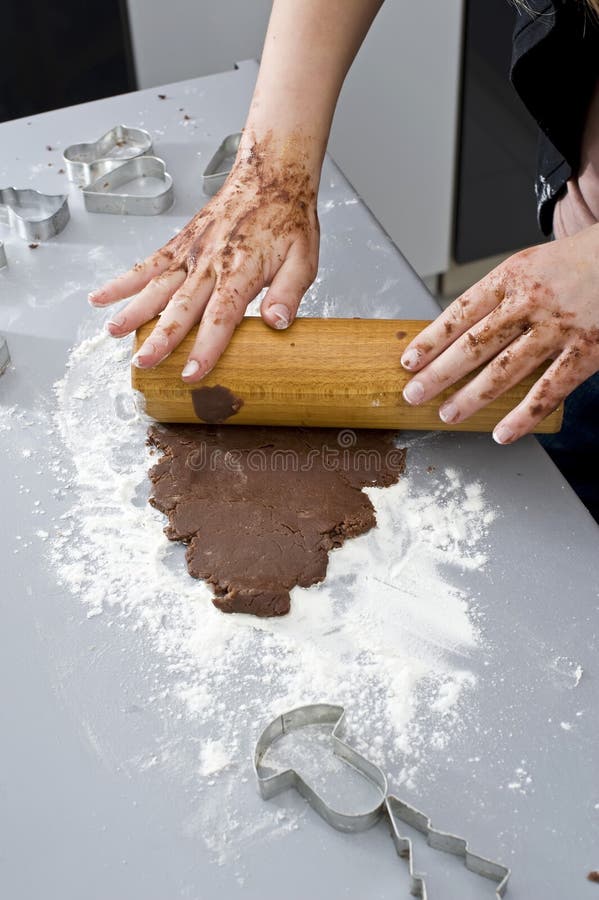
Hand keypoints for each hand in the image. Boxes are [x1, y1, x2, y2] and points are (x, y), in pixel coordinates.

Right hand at [89, 131, 319, 380]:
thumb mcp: (304, 259)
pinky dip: (124, 281)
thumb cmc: (289, 219)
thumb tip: (277, 322)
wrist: (271, 174)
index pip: (221, 316)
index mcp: (242, 269)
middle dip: (161, 338)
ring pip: (157, 286)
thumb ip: (289, 293)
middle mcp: (211, 261)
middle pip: (182, 306)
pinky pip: (148, 264)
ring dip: (134, 310)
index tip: (191, 373)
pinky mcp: (180, 242)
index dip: (206, 348)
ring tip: (112, 332)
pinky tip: (102, 297)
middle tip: (144, 363)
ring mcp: (191, 251)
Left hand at [401, 224, 598, 442]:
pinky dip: (524, 415)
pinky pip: (550, 390)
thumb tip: (452, 338)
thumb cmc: (569, 266)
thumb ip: (495, 299)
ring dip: (472, 396)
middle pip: (475, 344)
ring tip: (447, 414)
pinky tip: (502, 433)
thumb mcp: (527, 268)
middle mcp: (531, 301)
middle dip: (439, 373)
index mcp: (511, 277)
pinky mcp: (587, 351)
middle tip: (413, 395)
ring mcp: (559, 328)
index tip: (409, 362)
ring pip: (506, 370)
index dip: (431, 340)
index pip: (460, 312)